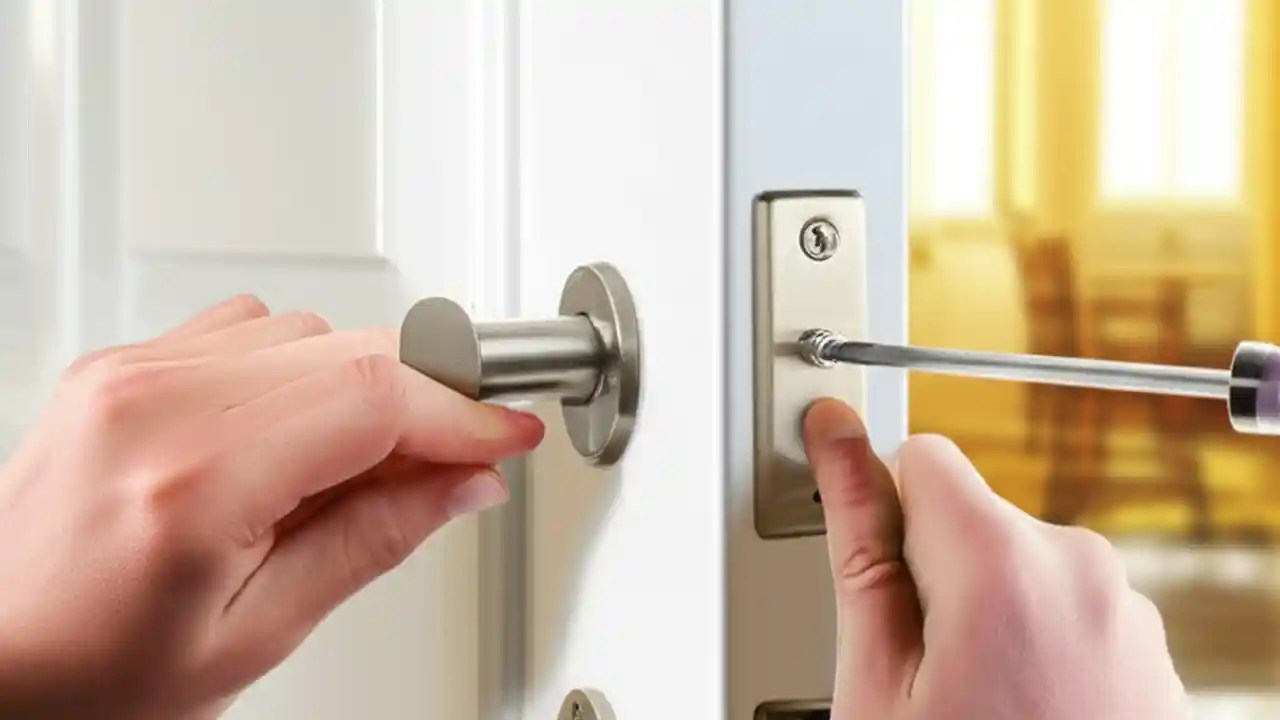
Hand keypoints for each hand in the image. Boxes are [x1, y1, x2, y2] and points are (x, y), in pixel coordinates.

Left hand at [0, 296, 543, 718]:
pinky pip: (248, 328)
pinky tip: (300, 433)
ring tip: (364, 468)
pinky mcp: (118, 366)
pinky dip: (302, 368)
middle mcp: (150, 404)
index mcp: (189, 481)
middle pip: (349, 347)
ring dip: (364, 382)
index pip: (372, 398)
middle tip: (460, 459)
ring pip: (307, 328)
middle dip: (428, 396)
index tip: (508, 435)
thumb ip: (374, 540)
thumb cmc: (88, 682)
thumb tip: (462, 482)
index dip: (463, 412)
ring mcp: (126, 374)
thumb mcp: (256, 636)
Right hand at [802, 399, 1187, 719]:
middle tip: (914, 671)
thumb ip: (858, 547)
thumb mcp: (877, 683)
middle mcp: (1080, 568)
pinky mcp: (1145, 646)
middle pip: (968, 513)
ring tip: (969, 702)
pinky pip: (1063, 603)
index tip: (863, 549)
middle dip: (930, 570)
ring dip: (981, 608)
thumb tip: (836, 441)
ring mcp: (1124, 609)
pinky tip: (1016, 709)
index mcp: (1004, 563)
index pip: (919, 456)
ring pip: (1015, 560)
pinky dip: (1032, 637)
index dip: (876, 505)